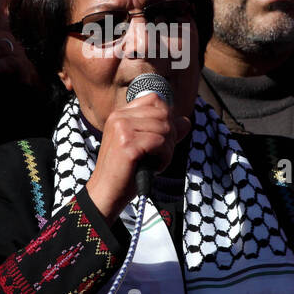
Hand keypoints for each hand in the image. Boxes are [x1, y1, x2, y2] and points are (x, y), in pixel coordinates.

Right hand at [84, 92, 190, 221]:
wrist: (106, 193)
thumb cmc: (126, 172)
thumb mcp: (146, 147)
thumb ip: (165, 132)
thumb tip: (186, 121)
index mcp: (120, 114)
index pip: (154, 100)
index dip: (166, 117)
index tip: (161, 138)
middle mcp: (119, 117)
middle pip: (163, 114)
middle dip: (170, 136)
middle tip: (160, 155)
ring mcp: (122, 129)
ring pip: (165, 129)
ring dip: (167, 150)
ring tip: (154, 163)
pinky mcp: (127, 144)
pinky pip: (160, 143)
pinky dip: (164, 159)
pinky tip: (154, 168)